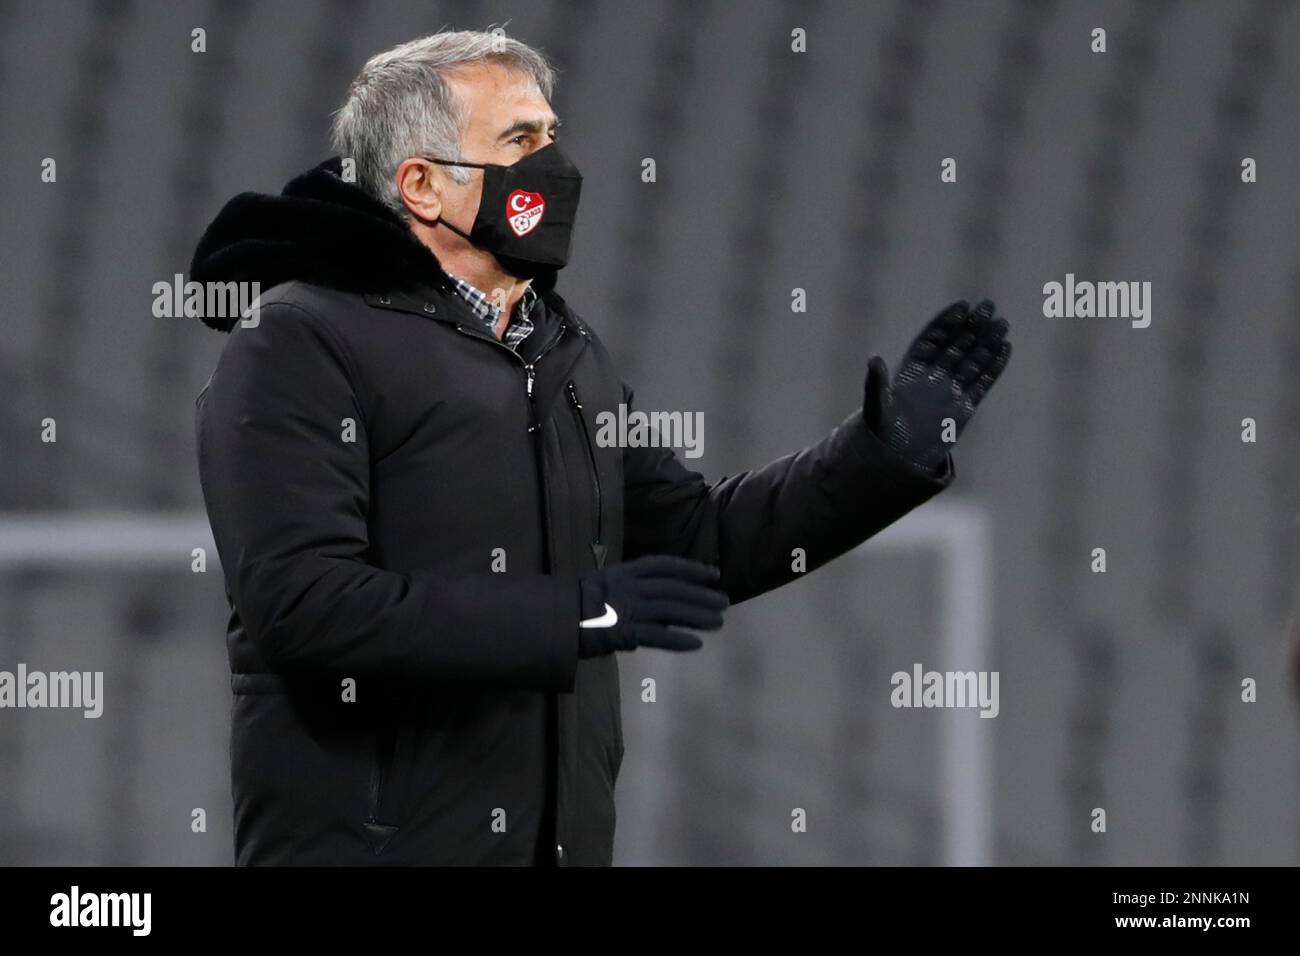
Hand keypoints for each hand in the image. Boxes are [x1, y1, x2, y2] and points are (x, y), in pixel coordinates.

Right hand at [577, 555, 728, 657]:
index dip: (691, 568)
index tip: (713, 573)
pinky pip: (656, 636)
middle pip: (673, 588)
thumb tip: (652, 594)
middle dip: (701, 594)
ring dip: (697, 615)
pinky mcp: (622, 632)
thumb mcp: (602, 584)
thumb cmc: (572, 604)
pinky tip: (695, 644)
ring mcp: (626, 609)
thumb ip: (627, 587)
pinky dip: (677, 639)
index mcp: (623, 572)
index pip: (664, 565)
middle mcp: (628, 586)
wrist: (549, 620)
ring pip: (670, 610)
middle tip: (725, 602)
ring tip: (719, 622)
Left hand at [863, 299, 1011, 471]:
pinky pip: (982, 382)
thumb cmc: (882, 430)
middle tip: (989, 305)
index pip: (932, 339)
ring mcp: (950, 390)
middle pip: (956, 345)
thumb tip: (874, 358)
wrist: (898, 457)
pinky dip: (994, 366)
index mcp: (912, 369)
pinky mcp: (965, 407)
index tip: (962, 305)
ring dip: (987, 342)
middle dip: (972, 326)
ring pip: (972, 361)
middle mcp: (933, 376)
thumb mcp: (877, 405)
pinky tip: (1005, 348)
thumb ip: (876, 382)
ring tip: (1002, 323)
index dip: (947, 322)